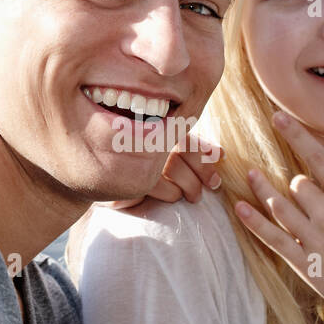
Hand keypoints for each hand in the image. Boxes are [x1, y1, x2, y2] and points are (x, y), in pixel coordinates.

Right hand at [101, 134, 222, 210]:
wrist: (101, 181)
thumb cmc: (141, 167)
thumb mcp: (168, 155)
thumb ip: (192, 150)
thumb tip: (220, 154)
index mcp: (155, 127)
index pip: (184, 133)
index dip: (205, 147)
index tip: (221, 156)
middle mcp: (142, 137)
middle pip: (182, 151)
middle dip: (203, 171)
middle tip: (213, 184)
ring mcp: (132, 156)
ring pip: (173, 169)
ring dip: (189, 185)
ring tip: (192, 194)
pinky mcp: (124, 177)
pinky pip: (157, 186)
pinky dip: (171, 193)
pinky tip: (171, 195)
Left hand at [234, 111, 323, 311]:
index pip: (318, 159)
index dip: (296, 135)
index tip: (277, 117)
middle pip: (297, 184)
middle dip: (295, 180)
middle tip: (298, 183)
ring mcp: (312, 239)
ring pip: (279, 207)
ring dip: (262, 189)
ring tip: (250, 174)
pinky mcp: (302, 262)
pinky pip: (272, 238)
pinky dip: (253, 223)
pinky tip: (239, 208)